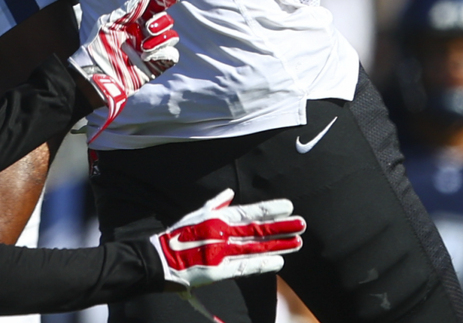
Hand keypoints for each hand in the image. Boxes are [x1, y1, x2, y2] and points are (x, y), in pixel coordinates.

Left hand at [69, 0, 179, 133]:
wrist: (94, 73)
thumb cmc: (97, 45)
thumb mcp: (110, 23)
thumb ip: (130, 9)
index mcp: (135, 20)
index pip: (155, 6)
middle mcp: (145, 33)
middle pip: (167, 20)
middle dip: (161, 22)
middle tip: (148, 28)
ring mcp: (151, 49)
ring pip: (171, 37)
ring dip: (161, 39)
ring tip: (144, 47)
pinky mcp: (155, 65)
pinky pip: (171, 56)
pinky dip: (164, 53)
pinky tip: (148, 56)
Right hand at [151, 190, 304, 288]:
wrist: (160, 259)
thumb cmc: (179, 235)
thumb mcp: (197, 214)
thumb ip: (216, 204)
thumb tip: (228, 193)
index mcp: (218, 217)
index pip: (250, 212)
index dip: (270, 209)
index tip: (288, 206)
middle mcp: (223, 232)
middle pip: (257, 229)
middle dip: (281, 226)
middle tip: (302, 224)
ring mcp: (221, 251)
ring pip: (256, 246)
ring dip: (278, 244)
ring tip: (298, 242)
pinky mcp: (218, 269)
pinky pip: (245, 267)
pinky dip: (262, 264)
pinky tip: (279, 261)